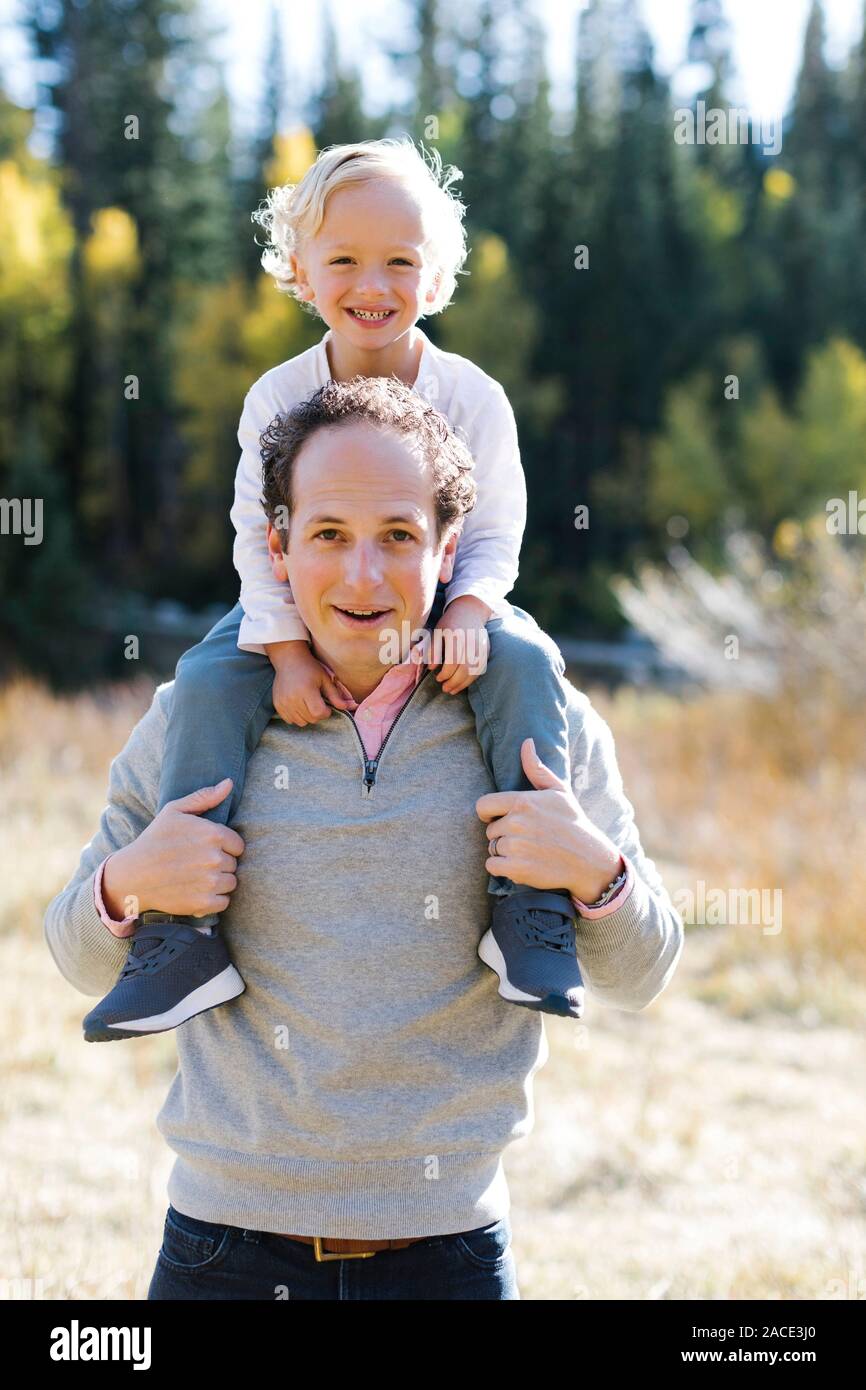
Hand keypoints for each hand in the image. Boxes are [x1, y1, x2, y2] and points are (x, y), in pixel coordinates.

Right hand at [101, 779, 245, 920]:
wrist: (132, 875)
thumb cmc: (154, 840)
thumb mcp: (174, 811)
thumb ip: (204, 797)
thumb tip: (228, 783)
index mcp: (212, 834)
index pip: (237, 845)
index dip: (224, 847)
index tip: (207, 850)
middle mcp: (214, 858)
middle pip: (233, 864)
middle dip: (220, 864)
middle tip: (197, 864)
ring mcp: (209, 882)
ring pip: (231, 883)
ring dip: (219, 882)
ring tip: (197, 878)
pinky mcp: (203, 903)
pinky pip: (224, 902)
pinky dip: (214, 900)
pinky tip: (197, 891)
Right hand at [266, 638, 353, 725]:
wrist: (288, 660)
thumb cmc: (310, 668)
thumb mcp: (325, 679)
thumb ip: (335, 695)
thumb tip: (348, 707)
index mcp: (306, 690)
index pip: (318, 713)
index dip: (326, 712)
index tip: (326, 705)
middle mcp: (293, 698)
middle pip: (310, 719)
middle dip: (317, 714)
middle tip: (317, 702)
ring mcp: (283, 702)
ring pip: (300, 722)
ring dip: (307, 716)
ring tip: (307, 703)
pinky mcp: (277, 705)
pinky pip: (290, 720)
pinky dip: (296, 716)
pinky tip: (298, 705)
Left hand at [431, 594, 491, 693]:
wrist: (470, 612)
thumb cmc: (450, 623)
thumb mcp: (437, 632)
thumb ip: (433, 650)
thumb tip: (431, 668)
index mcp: (457, 638)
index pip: (453, 662)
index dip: (445, 674)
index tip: (438, 679)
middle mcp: (471, 644)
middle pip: (464, 669)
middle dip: (453, 682)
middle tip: (444, 689)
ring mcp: (481, 648)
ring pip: (474, 672)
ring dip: (463, 684)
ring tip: (452, 690)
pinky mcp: (486, 651)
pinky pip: (480, 670)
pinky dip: (471, 679)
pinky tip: (462, 684)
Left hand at [475, 739, 622, 898]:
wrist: (590, 860)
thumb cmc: (573, 823)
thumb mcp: (559, 792)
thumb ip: (537, 768)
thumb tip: (526, 742)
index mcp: (523, 802)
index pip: (483, 805)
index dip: (489, 813)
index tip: (501, 819)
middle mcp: (517, 823)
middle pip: (490, 830)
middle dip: (504, 835)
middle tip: (528, 838)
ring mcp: (516, 847)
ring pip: (492, 848)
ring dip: (505, 852)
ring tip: (529, 851)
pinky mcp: (517, 869)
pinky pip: (492, 866)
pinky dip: (503, 869)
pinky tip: (523, 865)